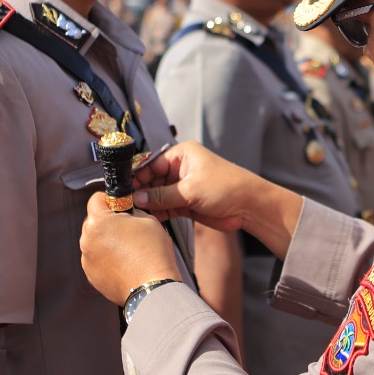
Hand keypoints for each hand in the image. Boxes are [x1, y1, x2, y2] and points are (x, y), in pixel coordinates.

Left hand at [81, 191, 182, 304]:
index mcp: (99, 223)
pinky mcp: (91, 276)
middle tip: (128, 230)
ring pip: (94, 242)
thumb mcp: (148, 219)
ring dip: (106, 241)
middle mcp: (87, 240)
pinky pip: (96, 260)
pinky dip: (106, 259)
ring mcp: (87, 260)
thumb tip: (126, 211)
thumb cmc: (152, 254)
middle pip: (93, 222)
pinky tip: (124, 263)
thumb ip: (131, 211)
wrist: (153, 287)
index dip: (110, 200)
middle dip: (108, 222)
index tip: (120, 206)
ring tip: (128, 250)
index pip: (96, 199)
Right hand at [132, 141, 265, 231]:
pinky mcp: (186, 204)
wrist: (250, 206)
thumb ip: (162, 195)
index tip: (124, 189)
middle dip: (141, 192)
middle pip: (152, 180)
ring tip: (134, 214)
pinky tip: (148, 220)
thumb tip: (137, 197)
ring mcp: (183, 187)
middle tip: (125, 205)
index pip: (151, 164)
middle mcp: (180, 169)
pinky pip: (166, 207)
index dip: (137, 177)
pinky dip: (158, 213)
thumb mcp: (190, 190)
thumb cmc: (225, 187)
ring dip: (148, 205)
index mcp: (182, 155)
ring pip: (158, 195)